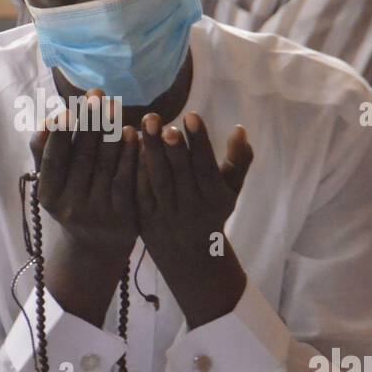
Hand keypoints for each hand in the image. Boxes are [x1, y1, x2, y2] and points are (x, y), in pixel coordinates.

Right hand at [30, 91, 139, 325]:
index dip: (59, 135)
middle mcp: (70, 206)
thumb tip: (45, 121)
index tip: (66, 110)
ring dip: (110, 132)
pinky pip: (127, 179)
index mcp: (48, 195)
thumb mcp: (53, 182)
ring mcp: (98, 213)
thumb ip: (46, 153)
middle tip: (96, 95)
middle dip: (89, 123)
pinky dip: (129, 154)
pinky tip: (133, 133)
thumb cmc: (72, 199)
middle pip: (81, 158)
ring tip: (114, 105)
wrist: (97, 245)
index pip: (52, 160)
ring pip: (105, 165)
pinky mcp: (124, 216)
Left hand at [137, 112, 253, 326]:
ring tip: (146, 122)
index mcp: (214, 199)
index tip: (191, 115)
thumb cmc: (212, 210)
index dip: (199, 142)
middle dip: (169, 145)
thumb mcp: (230, 190)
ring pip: (156, 180)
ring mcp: (166, 214)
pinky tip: (131, 142)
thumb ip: (239, 161)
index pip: (206, 168)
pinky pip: (138, 190)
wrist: (190, 255)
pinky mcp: (144, 218)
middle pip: (178, 173)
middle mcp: (190, 207)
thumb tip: (240, 129)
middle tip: (158, 118)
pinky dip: (135, 167)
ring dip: (149, 151)